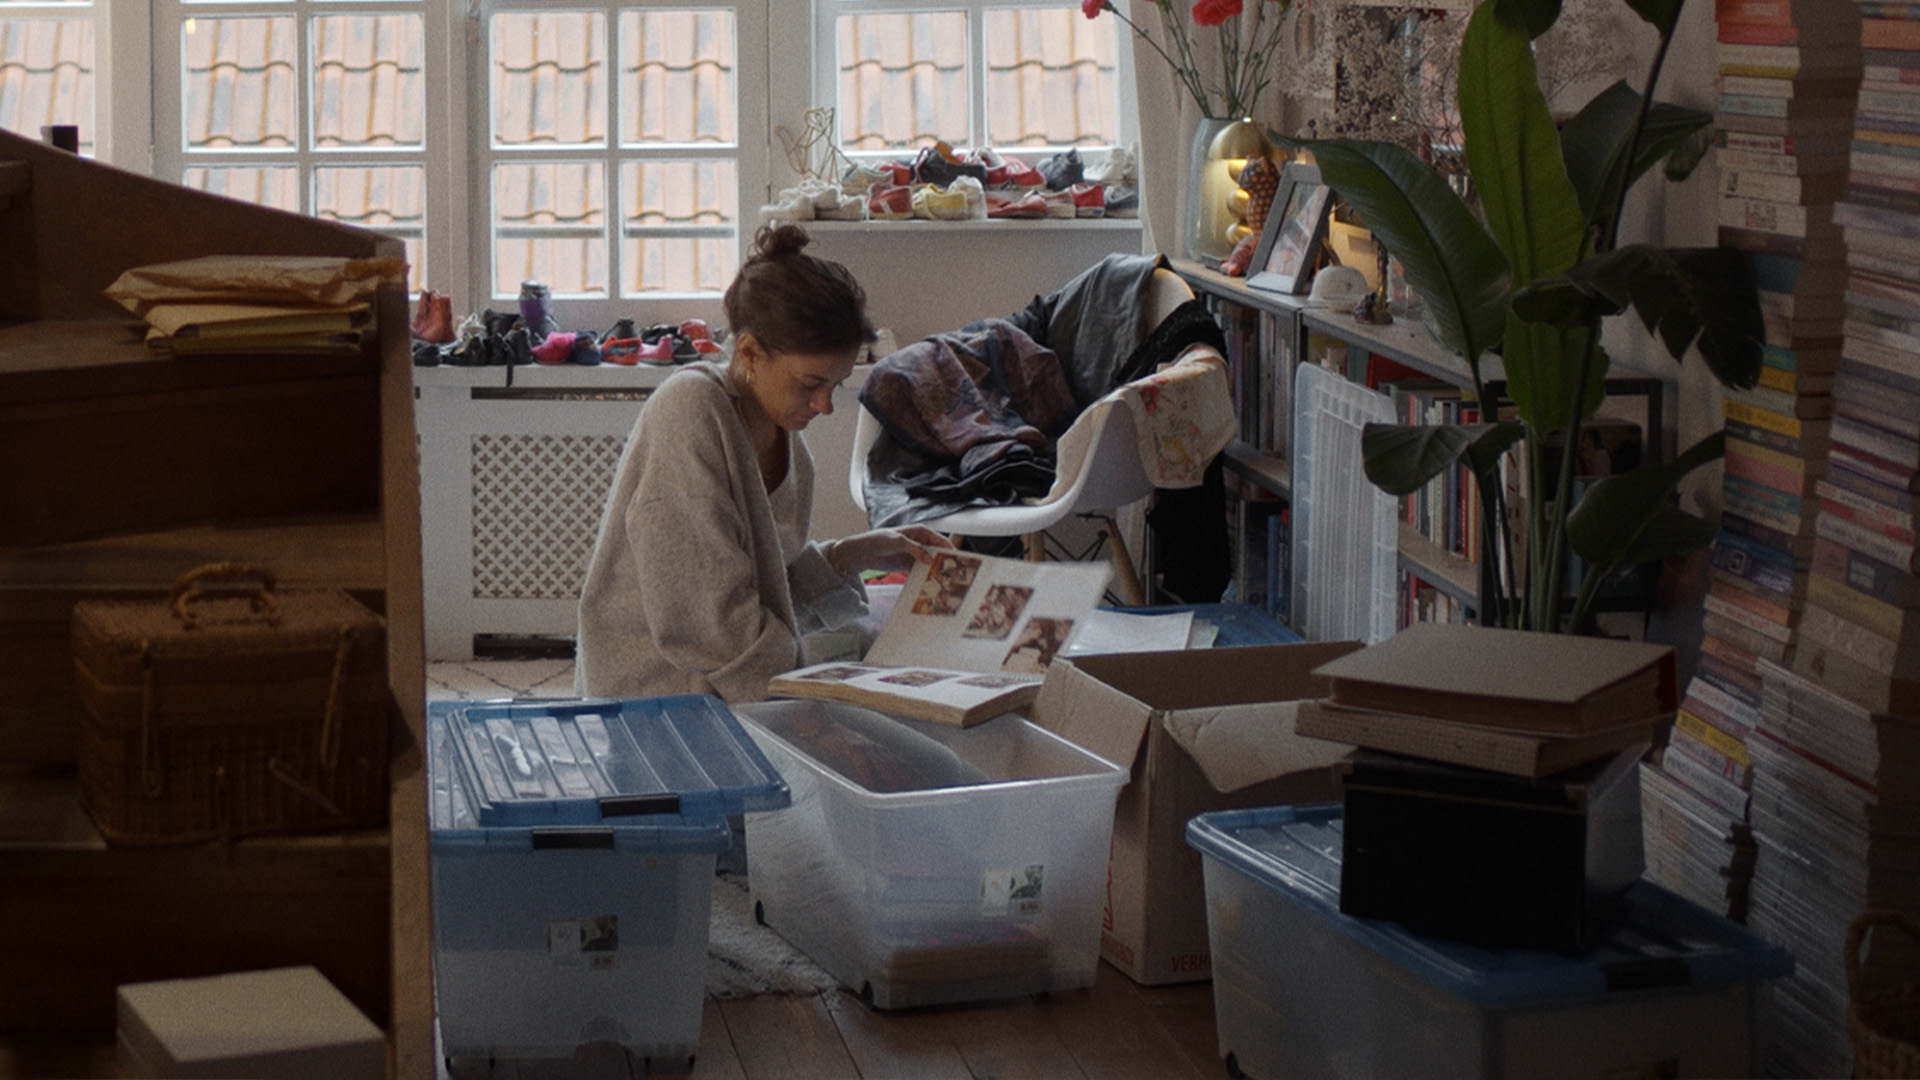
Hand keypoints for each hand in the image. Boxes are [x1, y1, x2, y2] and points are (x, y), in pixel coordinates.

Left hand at [827, 526, 953, 575]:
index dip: (950, 550)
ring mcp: (915, 555)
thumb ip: (914, 549)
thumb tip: (930, 559)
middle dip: (945, 562)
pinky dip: (926, 577)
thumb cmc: (878, 540)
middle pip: (938, 553)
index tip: (959, 561)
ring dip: (936, 572)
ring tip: (945, 583)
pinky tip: (931, 585)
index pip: (940, 541)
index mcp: (921, 532)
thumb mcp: (897, 541)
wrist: (862, 552)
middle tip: (954, 575)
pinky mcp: (909, 566)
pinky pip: (921, 572)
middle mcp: (921, 543)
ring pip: (931, 564)